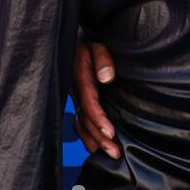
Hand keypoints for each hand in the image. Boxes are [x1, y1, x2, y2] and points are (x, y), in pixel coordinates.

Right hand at [71, 33, 119, 158]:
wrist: (75, 34)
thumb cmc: (90, 37)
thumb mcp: (97, 42)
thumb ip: (102, 58)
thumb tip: (106, 78)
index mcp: (79, 75)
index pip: (89, 102)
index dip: (99, 119)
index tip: (111, 134)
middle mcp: (75, 88)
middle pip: (86, 118)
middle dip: (100, 137)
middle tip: (115, 153)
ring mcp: (74, 94)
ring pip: (82, 122)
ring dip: (94, 140)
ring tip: (110, 154)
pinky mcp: (77, 96)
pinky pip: (79, 119)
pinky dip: (86, 135)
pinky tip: (95, 146)